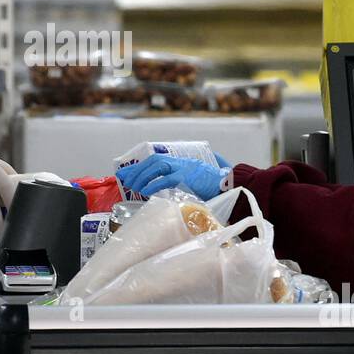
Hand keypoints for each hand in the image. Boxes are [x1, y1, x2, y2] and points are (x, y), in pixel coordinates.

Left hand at [116, 153, 231, 199]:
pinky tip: (145, 190)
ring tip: (133, 186)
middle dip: (137, 170)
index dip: (138, 166)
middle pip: (153, 161)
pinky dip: (154, 184)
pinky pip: (167, 178)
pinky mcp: (187, 177)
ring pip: (157, 166)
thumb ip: (177, 183)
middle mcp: (180, 162)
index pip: (154, 160)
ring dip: (143, 176)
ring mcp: (184, 168)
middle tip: (125, 181)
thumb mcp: (191, 181)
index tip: (125, 173)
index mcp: (180, 162)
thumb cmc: (211, 186)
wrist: (229, 184)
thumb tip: (159, 193)